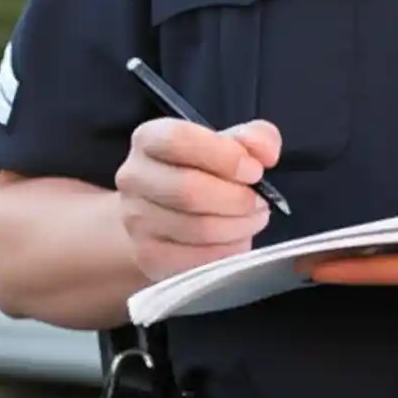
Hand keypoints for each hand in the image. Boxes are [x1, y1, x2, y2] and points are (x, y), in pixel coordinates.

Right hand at [116, 118, 279, 281]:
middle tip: (258, 202)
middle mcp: (133, 177)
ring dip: (237, 226)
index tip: (254, 170)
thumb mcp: (229, 146)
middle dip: (237, 199)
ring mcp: (135, 220)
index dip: (224, 156)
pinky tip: (234, 240)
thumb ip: (254, 139)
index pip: (178, 140)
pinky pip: (197, 258)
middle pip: (188, 190)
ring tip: (250, 219)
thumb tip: (264, 152)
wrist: (166, 217)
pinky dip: (227, 250)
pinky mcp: (147, 255)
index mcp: (149, 139)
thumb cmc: (202, 174)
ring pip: (197, 228)